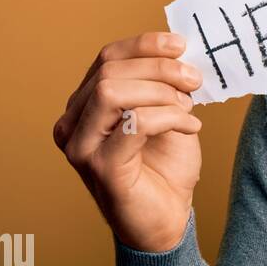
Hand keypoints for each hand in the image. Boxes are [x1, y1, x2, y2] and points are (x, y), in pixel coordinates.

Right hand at [53, 31, 203, 251]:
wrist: (166, 221)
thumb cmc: (164, 169)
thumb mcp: (167, 114)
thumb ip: (164, 85)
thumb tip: (179, 52)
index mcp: (84, 106)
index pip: (107, 58)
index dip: (145, 45)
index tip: (181, 44)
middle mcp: (72, 124)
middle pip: (110, 71)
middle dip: (159, 68)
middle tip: (194, 80)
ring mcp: (81, 147)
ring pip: (112, 92)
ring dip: (161, 92)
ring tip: (188, 108)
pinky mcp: (101, 168)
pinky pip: (134, 124)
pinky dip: (169, 117)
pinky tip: (190, 126)